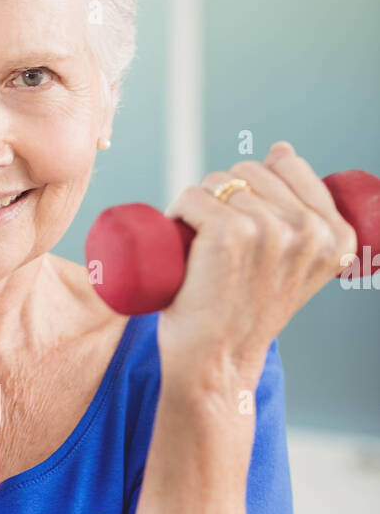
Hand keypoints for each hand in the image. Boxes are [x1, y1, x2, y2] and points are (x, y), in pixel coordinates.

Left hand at [156, 141, 356, 389]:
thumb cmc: (244, 314)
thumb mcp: (293, 265)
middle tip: (219, 248)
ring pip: (217, 182)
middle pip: (249, 171)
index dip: (256, 188)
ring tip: (202, 252)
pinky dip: (177, 214)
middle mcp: (309, 231)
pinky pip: (191, 197)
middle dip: (225, 198)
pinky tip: (182, 246)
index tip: (248, 229)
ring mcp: (269, 230)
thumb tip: (282, 150)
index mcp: (336, 235)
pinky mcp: (227, 233)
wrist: (216, 363)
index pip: (288, 164)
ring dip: (199, 207)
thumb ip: (302, 215)